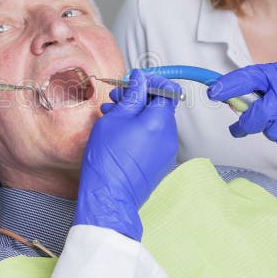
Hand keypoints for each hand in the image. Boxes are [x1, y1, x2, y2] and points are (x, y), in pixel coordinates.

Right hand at [73, 70, 180, 240]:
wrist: (109, 197)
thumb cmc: (108, 162)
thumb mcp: (114, 120)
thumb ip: (132, 97)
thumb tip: (140, 80)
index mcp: (160, 122)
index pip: (168, 90)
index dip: (151, 82)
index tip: (135, 82)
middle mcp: (169, 137)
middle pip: (160, 107)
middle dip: (139, 98)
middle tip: (117, 98)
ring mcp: (166, 152)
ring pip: (155, 123)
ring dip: (136, 114)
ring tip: (112, 115)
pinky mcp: (160, 164)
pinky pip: (153, 139)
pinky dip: (140, 130)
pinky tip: (119, 132)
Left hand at [206, 61, 276, 150]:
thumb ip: (254, 92)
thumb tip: (229, 102)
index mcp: (276, 73)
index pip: (248, 77)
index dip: (229, 86)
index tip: (213, 92)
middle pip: (258, 113)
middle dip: (248, 124)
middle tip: (239, 128)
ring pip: (270, 130)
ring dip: (271, 131)